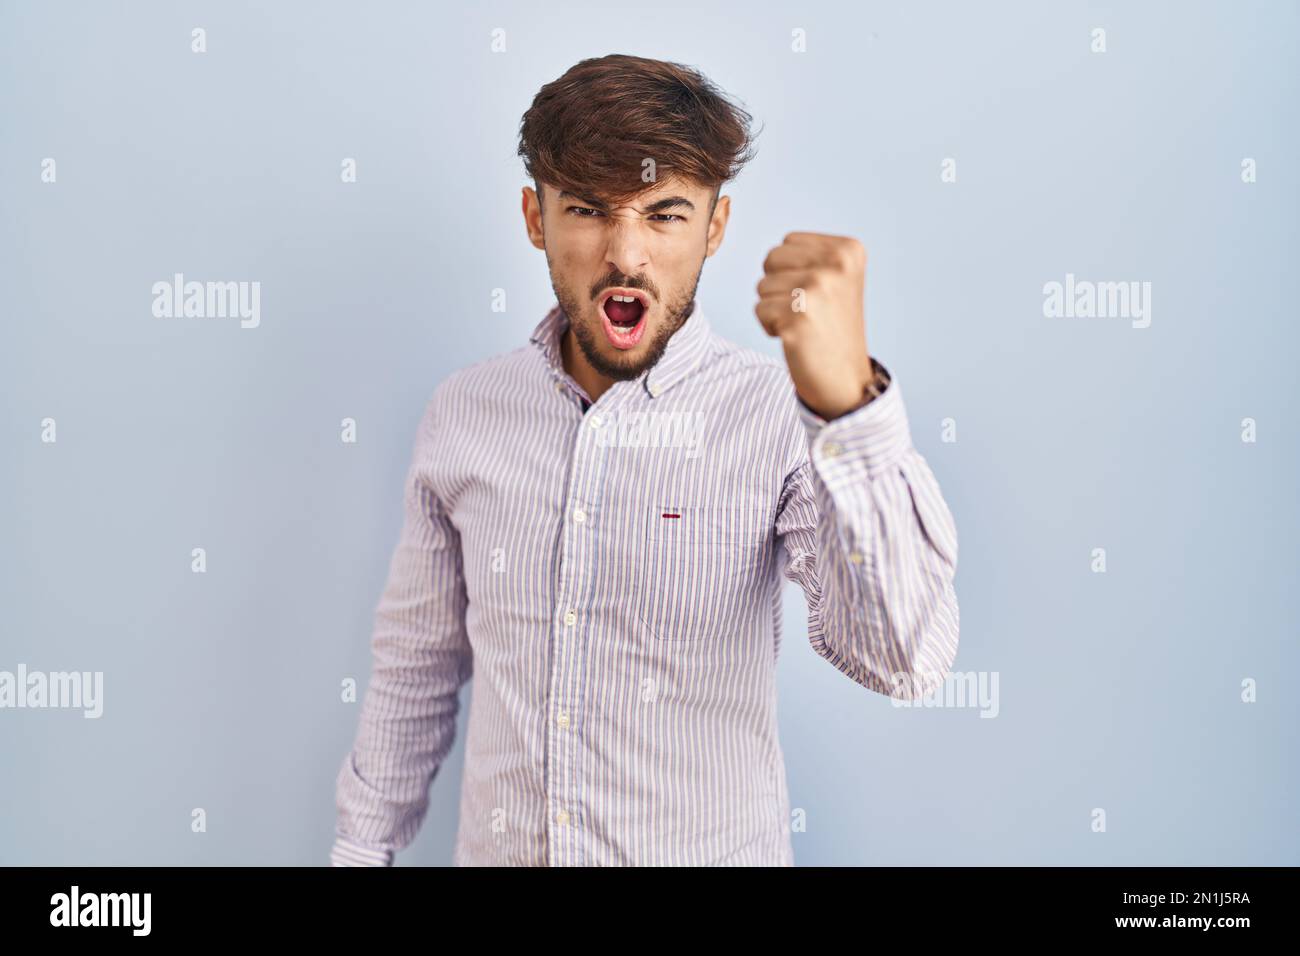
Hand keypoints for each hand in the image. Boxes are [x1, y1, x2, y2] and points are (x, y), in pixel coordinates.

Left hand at [755, 232, 874, 419]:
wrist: (845, 379)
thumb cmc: (832, 328)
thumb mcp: (837, 278)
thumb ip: (810, 255)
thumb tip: (771, 247)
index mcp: (848, 250)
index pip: (787, 243)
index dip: (792, 271)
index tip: (818, 295)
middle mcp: (836, 265)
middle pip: (771, 259)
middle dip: (779, 286)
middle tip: (808, 311)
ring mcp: (817, 290)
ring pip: (762, 286)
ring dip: (775, 308)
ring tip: (804, 324)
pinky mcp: (798, 316)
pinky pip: (759, 310)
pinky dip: (771, 327)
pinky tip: (796, 338)